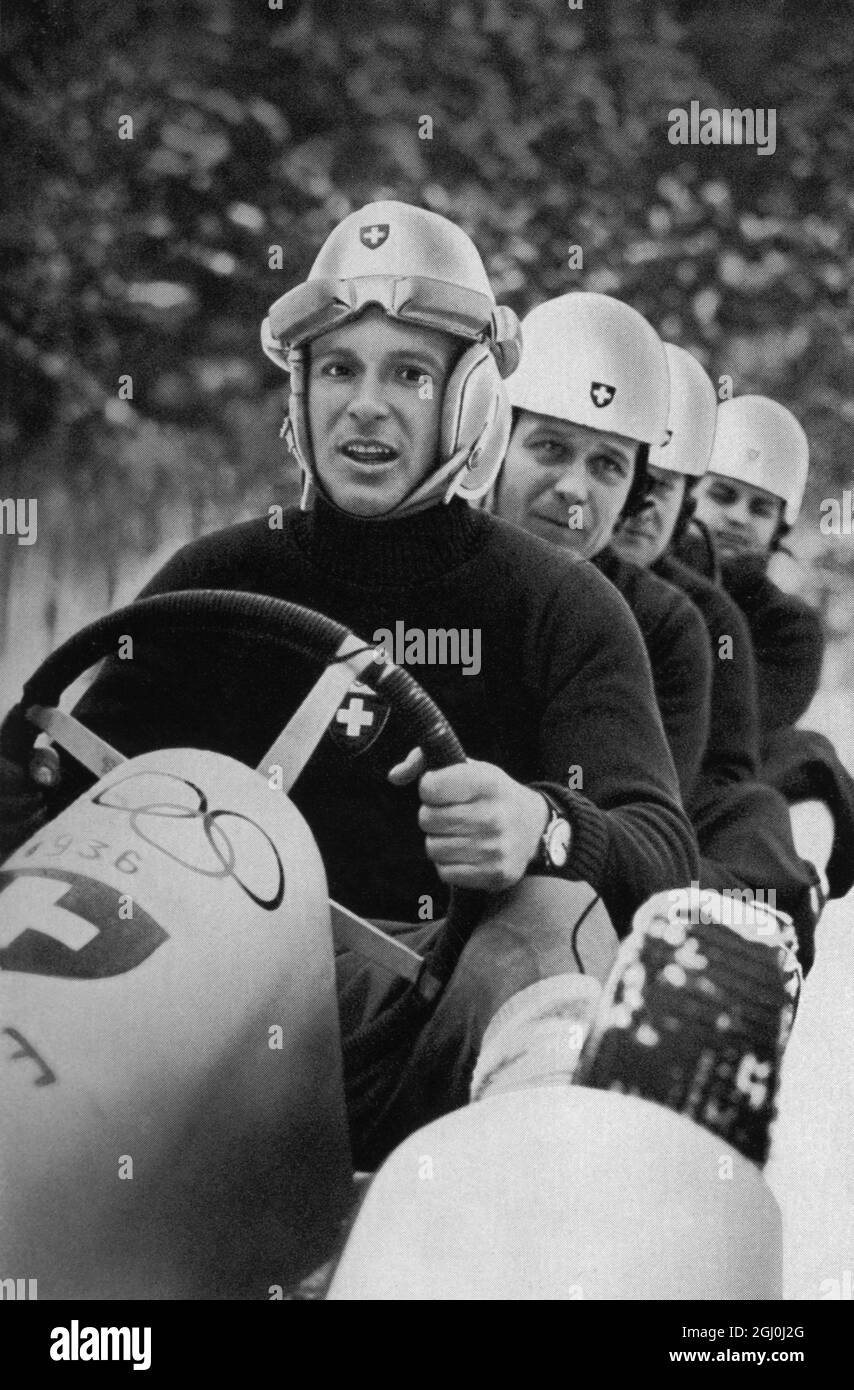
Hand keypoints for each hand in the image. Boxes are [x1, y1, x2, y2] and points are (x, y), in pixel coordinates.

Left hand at [388, 750, 550, 890]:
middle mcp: (494, 815)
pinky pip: (445, 872)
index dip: (429, 787)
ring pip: (433, 848)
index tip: (442, 788)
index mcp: (488, 782)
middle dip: (432, 815)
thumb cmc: (491, 794)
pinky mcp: (494, 874)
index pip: (430, 787)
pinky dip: (449, 863)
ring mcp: (495, 848)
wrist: (533, 828)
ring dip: (439, 840)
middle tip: (451, 813)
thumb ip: (426, 761)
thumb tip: (394, 776)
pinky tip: (466, 852)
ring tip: (459, 833)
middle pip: (427, 819)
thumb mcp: (469, 767)